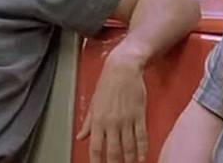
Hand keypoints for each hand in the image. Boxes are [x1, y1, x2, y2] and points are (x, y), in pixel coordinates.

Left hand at [77, 48, 147, 162]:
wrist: (123, 69)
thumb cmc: (106, 84)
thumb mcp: (94, 103)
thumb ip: (88, 123)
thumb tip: (80, 137)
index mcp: (98, 120)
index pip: (96, 148)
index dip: (97, 162)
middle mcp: (111, 123)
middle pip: (113, 151)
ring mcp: (126, 120)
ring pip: (128, 146)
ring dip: (129, 159)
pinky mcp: (139, 115)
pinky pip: (141, 136)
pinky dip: (142, 149)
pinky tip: (142, 157)